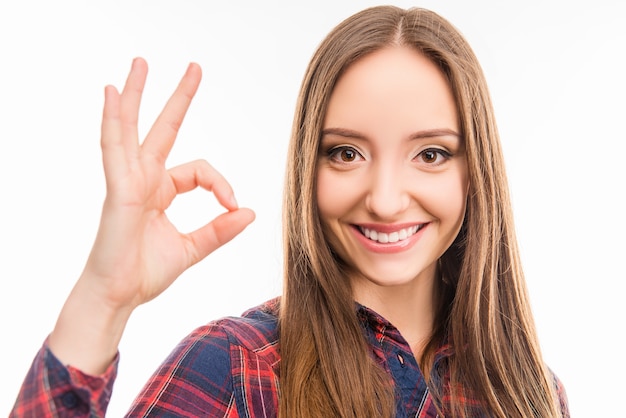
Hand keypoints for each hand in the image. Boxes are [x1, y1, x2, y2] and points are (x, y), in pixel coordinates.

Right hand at [49, 58, 254, 372]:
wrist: (118, 297)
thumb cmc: (145, 273)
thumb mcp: (192, 248)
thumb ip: (219, 230)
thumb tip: (249, 212)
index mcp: (159, 191)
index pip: (199, 171)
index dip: (221, 184)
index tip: (233, 206)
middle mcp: (142, 179)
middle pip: (162, 129)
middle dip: (178, 98)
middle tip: (195, 67)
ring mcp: (126, 182)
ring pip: (130, 128)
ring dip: (136, 94)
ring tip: (140, 63)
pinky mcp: (117, 190)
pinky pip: (114, 149)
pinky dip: (113, 121)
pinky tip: (112, 94)